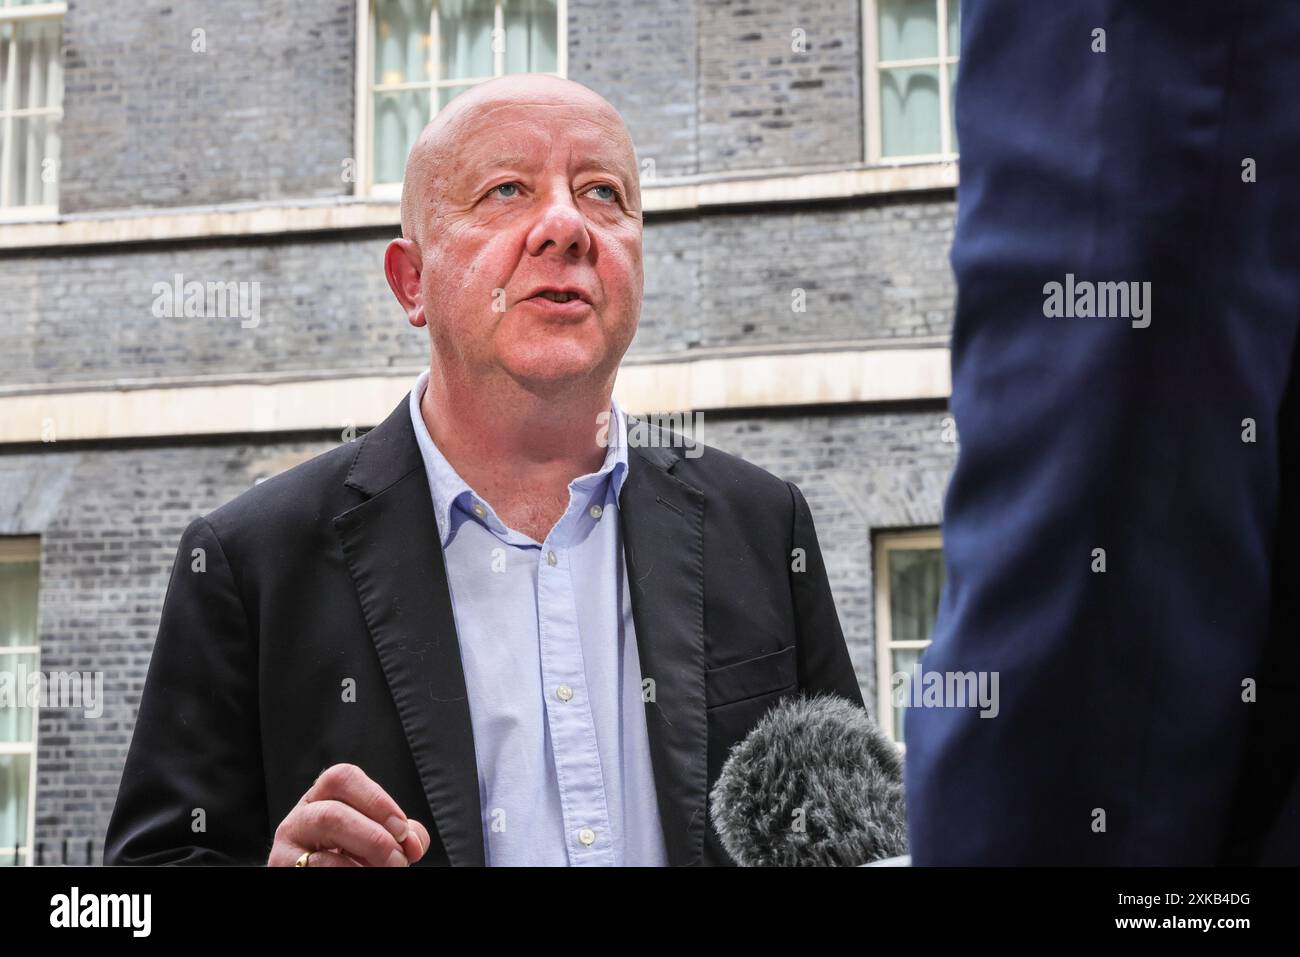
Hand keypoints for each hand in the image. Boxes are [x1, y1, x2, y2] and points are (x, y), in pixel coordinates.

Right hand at [268, 763, 430, 866]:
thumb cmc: (351, 859)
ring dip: (364, 852)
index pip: (343, 778)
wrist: (323, 878)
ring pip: (323, 834)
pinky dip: (348, 871)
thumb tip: (414, 843)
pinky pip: (315, 867)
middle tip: (398, 859)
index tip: (402, 830)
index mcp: (324, 797)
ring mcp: (287, 844)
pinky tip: (361, 876)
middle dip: (374, 836)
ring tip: (386, 869)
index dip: (377, 800)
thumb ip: (400, 834)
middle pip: (332, 811)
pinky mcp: (283, 868)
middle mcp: (301, 815)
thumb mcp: (376, 838)